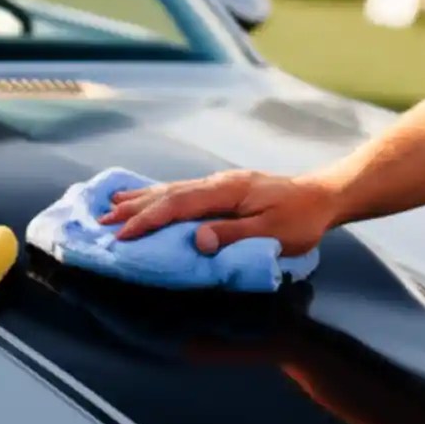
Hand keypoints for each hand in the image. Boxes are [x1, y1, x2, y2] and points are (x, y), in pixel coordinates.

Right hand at [98, 170, 339, 255]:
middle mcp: (218, 183)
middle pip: (167, 194)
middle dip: (133, 209)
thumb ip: (234, 235)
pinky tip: (149, 199)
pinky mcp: (224, 190)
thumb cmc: (302, 219)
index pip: (177, 205)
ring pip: (172, 190)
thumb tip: (197, 240)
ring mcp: (220, 184)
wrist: (323, 196)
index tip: (122, 235)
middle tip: (102, 222)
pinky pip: (182, 192)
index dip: (147, 220)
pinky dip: (159, 196)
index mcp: (227, 191)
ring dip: (142, 200)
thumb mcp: (273, 233)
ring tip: (113, 206)